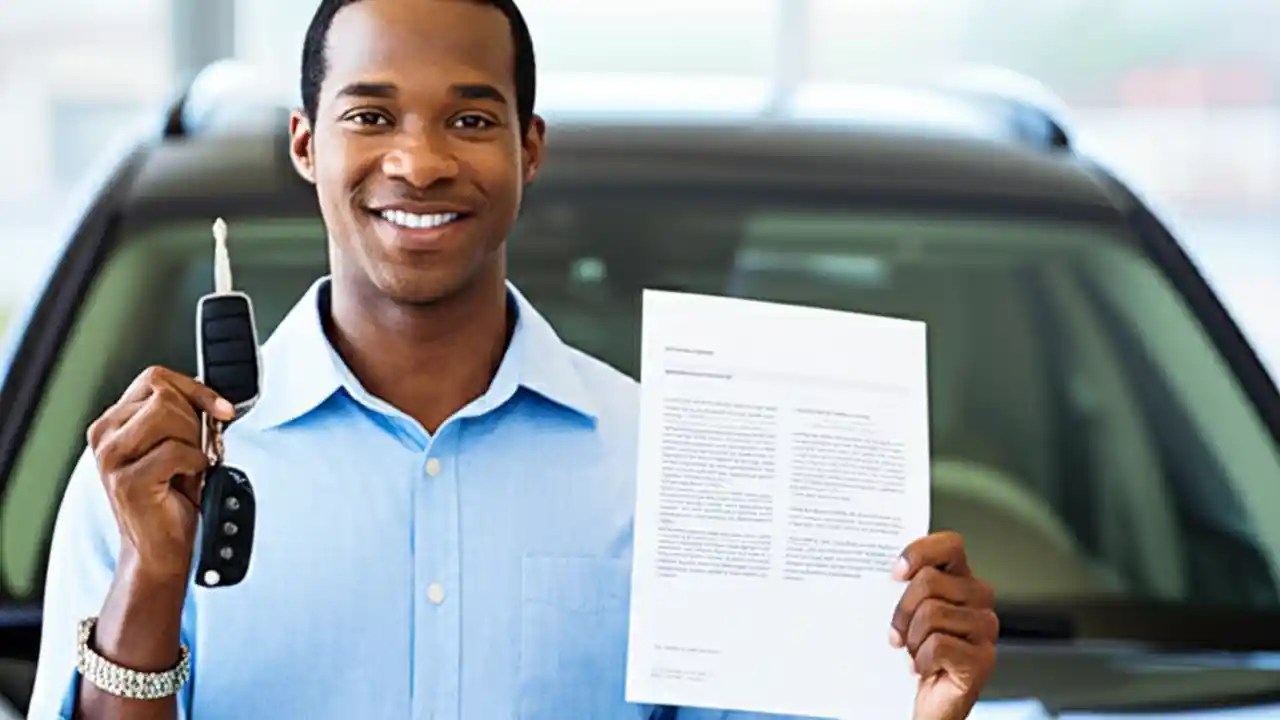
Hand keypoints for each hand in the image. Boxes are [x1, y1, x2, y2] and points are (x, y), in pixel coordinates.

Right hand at [87, 366, 235, 579]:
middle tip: (194, 454)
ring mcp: (111, 458)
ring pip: (168, 415)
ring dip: (194, 442)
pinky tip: (186, 482)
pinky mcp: (126, 481)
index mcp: (114, 421)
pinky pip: (177, 450)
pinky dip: (195, 464)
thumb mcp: (178, 444)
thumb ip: (183, 415)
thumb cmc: (172, 497)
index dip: (195, 388)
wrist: (160, 548)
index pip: (156, 377)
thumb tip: (212, 398)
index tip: (221, 409)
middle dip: (195, 423)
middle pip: (165, 394)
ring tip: (187, 468)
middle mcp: (104, 435)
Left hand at [889, 531, 997, 719]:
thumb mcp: (910, 612)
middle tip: (896, 633)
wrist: (931, 699)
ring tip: (912, 652)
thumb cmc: (918, 651)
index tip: (896, 572)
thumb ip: (906, 587)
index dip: (920, 552)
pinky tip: (922, 669)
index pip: (950, 545)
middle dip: (902, 609)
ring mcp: (985, 628)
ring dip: (911, 639)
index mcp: (961, 579)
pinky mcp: (983, 659)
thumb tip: (886, 573)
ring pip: (932, 613)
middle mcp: (979, 598)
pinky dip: (921, 660)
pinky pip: (938, 645)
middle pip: (929, 581)